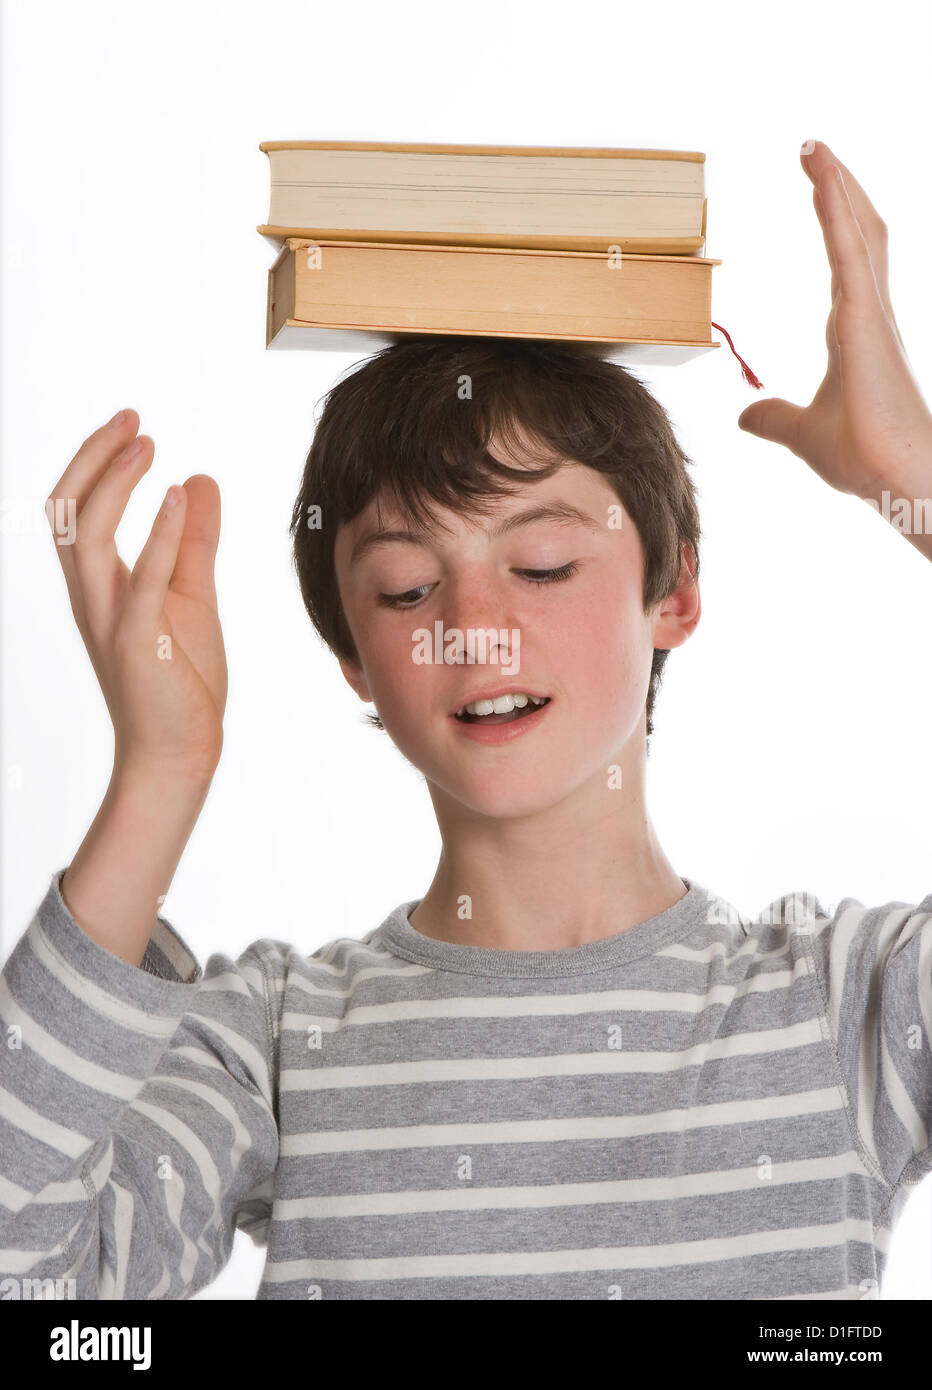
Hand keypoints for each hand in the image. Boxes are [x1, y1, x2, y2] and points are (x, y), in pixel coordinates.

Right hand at [46, 410, 227, 786]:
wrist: (180, 750)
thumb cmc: (180, 678)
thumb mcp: (191, 593)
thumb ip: (193, 539)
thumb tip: (199, 479)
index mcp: (98, 584)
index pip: (75, 509)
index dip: (96, 461)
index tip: (133, 425)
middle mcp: (92, 596)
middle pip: (66, 511)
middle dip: (93, 458)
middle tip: (134, 419)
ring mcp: (110, 619)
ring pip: (86, 537)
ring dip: (114, 484)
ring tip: (147, 446)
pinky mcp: (139, 642)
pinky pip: (139, 580)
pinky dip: (156, 534)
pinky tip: (177, 498)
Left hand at [737, 139, 931, 500]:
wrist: (895, 478)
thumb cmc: (865, 457)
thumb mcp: (803, 433)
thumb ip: (775, 418)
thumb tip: (745, 414)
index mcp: (857, 331)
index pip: (846, 260)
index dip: (836, 219)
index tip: (818, 186)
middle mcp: (869, 313)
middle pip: (858, 233)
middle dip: (840, 189)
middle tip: (817, 149)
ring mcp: (870, 312)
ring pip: (856, 230)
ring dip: (837, 186)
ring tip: (815, 147)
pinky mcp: (864, 319)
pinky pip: (846, 250)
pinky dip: (834, 209)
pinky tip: (820, 176)